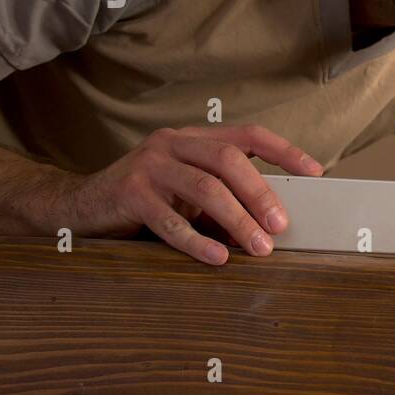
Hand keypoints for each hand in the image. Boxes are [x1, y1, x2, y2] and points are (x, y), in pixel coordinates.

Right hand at [53, 124, 321, 264]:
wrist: (79, 206)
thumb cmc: (145, 201)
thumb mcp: (187, 195)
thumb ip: (222, 202)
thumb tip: (269, 228)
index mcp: (193, 138)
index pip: (248, 135)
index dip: (284, 152)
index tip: (316, 173)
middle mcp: (172, 143)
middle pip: (228, 160)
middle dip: (261, 193)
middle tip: (282, 225)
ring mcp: (149, 165)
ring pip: (205, 188)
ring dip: (238, 220)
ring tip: (260, 248)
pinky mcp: (129, 194)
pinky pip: (170, 220)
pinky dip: (197, 241)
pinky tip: (218, 258)